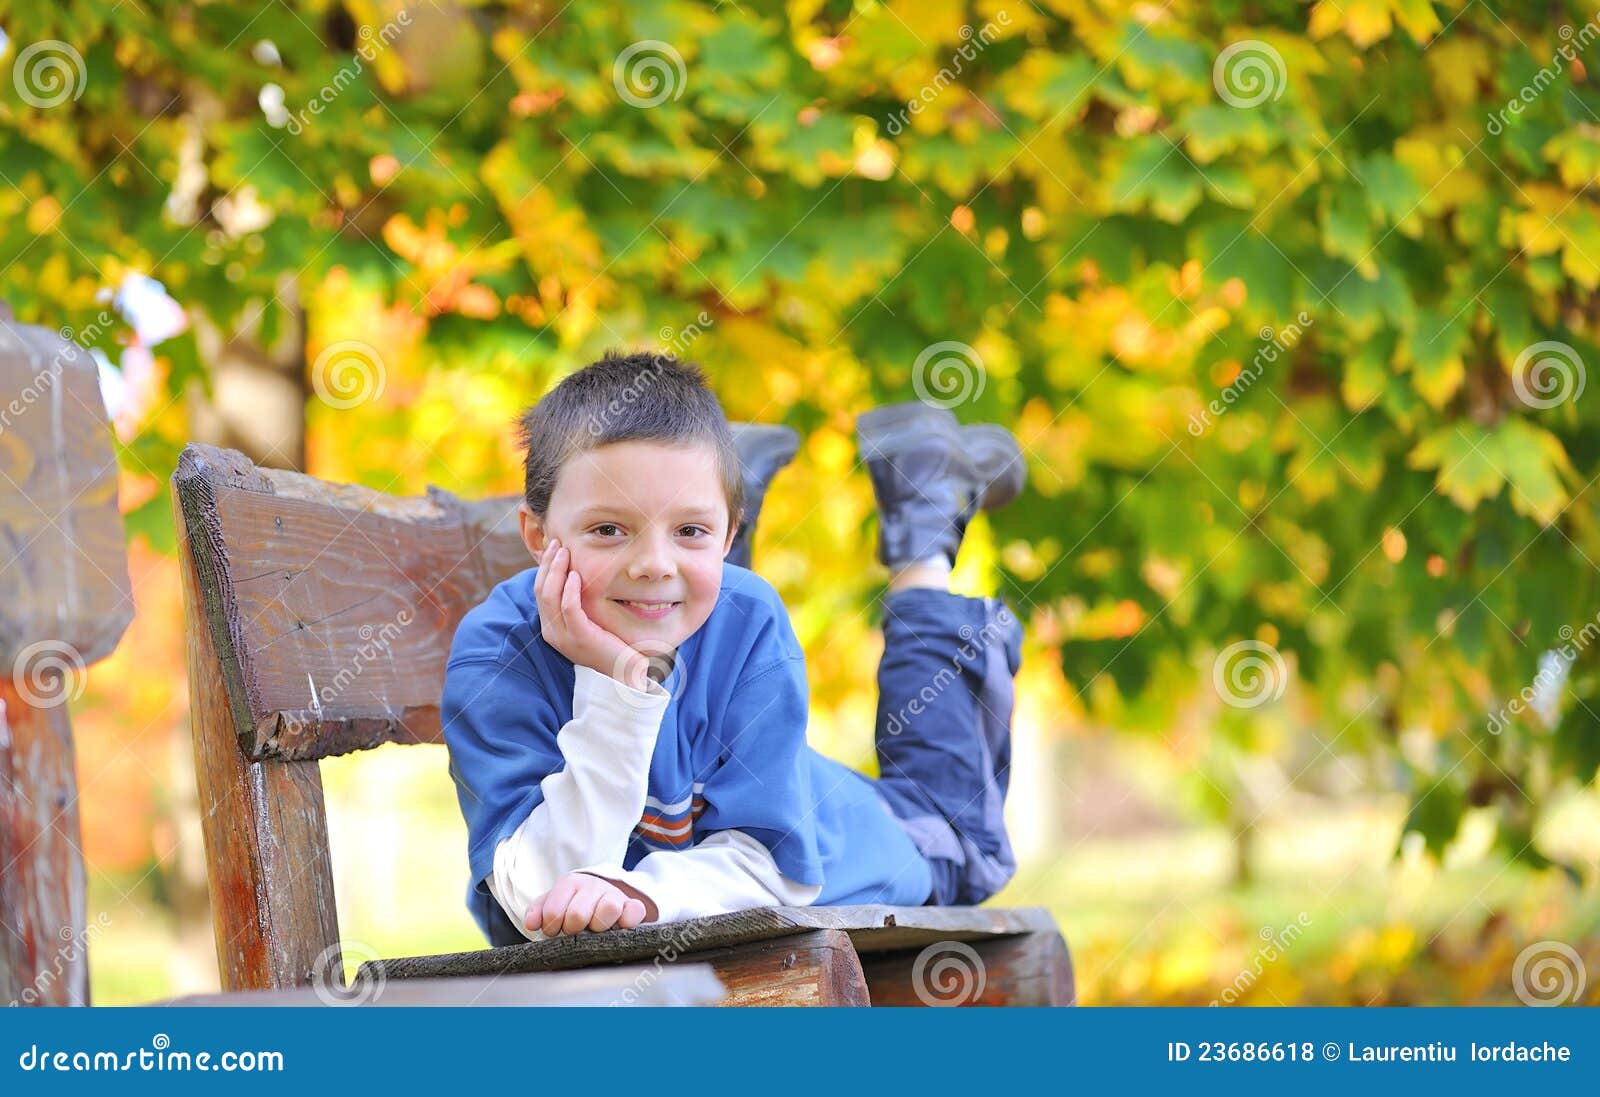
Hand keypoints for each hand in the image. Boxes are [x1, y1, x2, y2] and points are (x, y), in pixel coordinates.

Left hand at [526, 872, 649, 935]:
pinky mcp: (633, 906)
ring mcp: (614, 895)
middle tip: (575, 930)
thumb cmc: (575, 902)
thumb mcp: (553, 901)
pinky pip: (635, 911)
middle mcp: (593, 886)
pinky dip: (628, 920)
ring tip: (595, 929)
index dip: (551, 928)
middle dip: (573, 929)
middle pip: (577, 916)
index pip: (553, 914)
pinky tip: (619, 927)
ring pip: (608, 909)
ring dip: (599, 926)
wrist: (603, 892)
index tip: (556, 929)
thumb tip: (531, 924)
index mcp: (570, 883)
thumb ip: (538, 911)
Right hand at [535, 538, 652, 689]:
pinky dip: (570, 590)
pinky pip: (569, 608)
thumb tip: (577, 574)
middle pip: (541, 590)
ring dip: (557, 570)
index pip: (540, 591)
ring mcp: (564, 636)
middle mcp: (552, 632)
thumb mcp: (589, 620)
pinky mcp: (580, 637)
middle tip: (558, 543)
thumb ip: (579, 602)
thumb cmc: (611, 643)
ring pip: (550, 596)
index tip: (555, 547)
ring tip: (565, 552)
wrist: (626, 671)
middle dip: (549, 564)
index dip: (546, 567)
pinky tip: (576, 575)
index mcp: (552, 627)